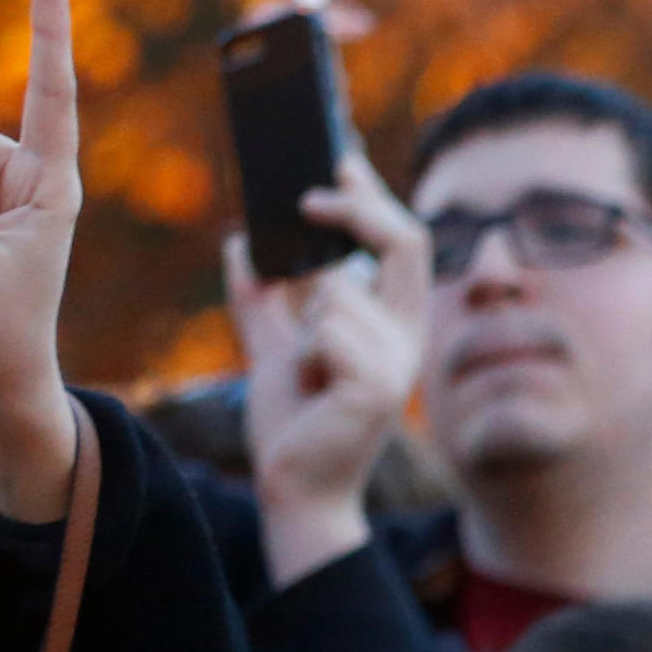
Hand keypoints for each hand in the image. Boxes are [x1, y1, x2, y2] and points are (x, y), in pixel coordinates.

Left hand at [230, 191, 422, 583]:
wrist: (293, 489)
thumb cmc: (294, 424)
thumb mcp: (273, 348)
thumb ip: (262, 299)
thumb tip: (242, 243)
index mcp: (393, 323)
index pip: (403, 243)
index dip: (376, 197)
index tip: (340, 162)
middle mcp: (409, 339)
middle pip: (405, 243)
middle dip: (357, 211)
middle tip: (307, 196)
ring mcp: (398, 363)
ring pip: (339, 292)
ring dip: (306, 320)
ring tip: (306, 372)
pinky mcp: (377, 388)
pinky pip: (327, 330)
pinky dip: (305, 351)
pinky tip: (311, 388)